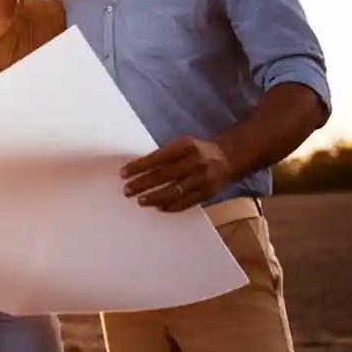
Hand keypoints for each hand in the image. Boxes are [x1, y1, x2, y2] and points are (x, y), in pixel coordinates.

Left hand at [121, 136, 236, 211]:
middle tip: (127, 190)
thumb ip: (164, 155)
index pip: (158, 157)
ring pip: (175, 191)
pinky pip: (187, 202)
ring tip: (140, 201)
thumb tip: (138, 169)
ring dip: (155, 197)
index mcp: (185, 146)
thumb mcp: (182, 144)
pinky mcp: (207, 193)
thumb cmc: (196, 150)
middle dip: (143, 183)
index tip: (124, 173)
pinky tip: (159, 207)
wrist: (227, 157)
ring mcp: (202, 179)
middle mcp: (195, 162)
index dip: (140, 166)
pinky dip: (171, 205)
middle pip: (164, 175)